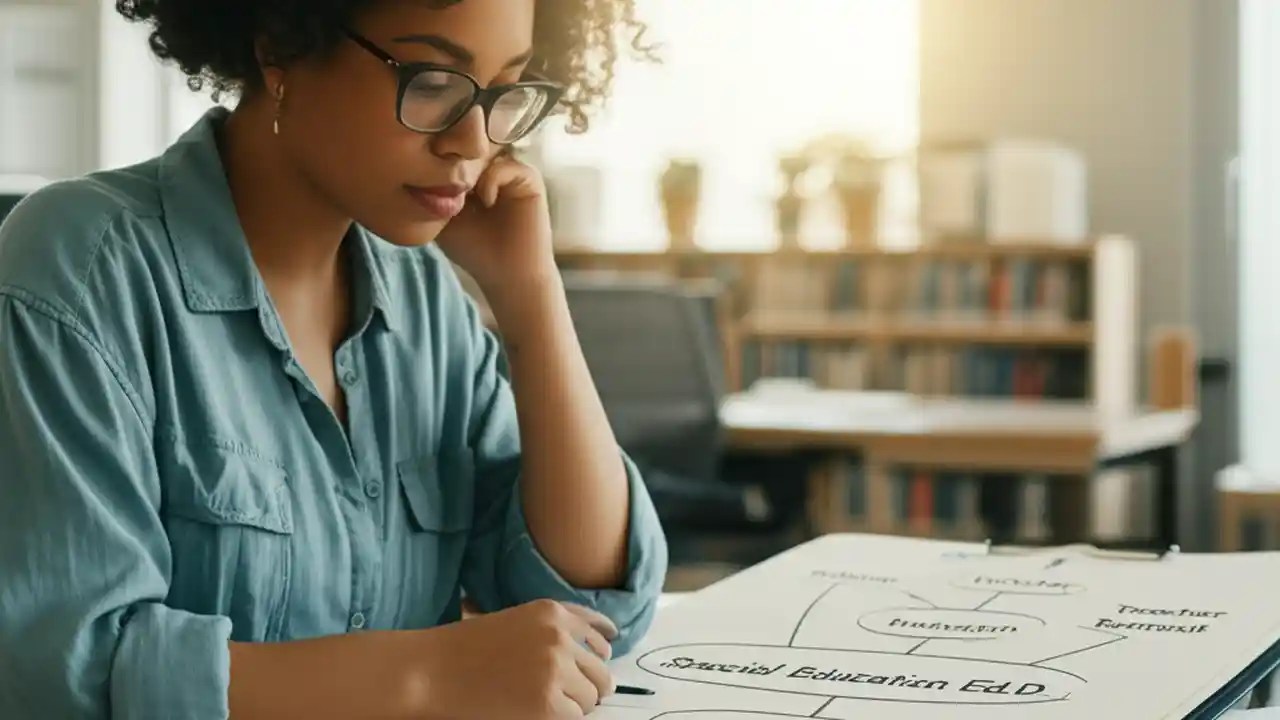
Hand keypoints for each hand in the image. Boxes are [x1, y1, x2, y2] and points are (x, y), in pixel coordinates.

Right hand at [414, 599, 618, 719]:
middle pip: (601, 669)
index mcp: (553, 612)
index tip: (603, 657)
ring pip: (592, 697)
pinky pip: (575, 717)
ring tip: (549, 703)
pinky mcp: (548, 704)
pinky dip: (563, 718)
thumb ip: (554, 626)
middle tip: (574, 694)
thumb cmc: (466, 648)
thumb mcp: (517, 620)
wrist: (432, 671)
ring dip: (577, 704)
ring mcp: (556, 670)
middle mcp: (560, 637)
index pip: (598, 631)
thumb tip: (602, 645)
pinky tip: (540, 713)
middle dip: (591, 684)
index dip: (602, 649)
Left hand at [434, 152, 556, 303]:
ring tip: (464, 193)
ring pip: (486, 151)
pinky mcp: (530, 180)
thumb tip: (408, 164)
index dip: (439, 155)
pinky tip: (486, 202)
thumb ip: (429, 188)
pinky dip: (491, 180)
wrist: (507, 275)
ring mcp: (513, 171)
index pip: (453, 148)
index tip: (428, 171)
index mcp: (474, 172)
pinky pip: (507, 165)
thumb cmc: (474, 249)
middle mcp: (494, 166)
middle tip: (445, 180)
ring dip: (471, 169)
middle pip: (469, 145)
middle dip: (454, 159)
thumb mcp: (441, 214)